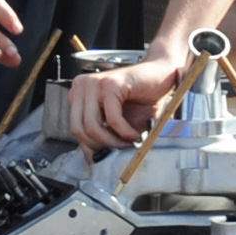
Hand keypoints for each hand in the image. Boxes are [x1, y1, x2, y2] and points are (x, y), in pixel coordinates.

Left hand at [66, 47, 184, 151]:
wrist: (161, 75)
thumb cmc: (141, 99)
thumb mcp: (116, 122)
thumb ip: (102, 135)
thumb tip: (92, 159)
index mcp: (79, 94)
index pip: (74, 128)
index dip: (90, 146)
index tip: (106, 155)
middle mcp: (82, 86)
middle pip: (79, 128)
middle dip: (101, 145)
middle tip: (120, 150)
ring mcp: (94, 83)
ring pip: (92, 126)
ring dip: (113, 141)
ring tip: (129, 143)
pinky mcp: (110, 83)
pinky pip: (112, 119)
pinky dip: (125, 132)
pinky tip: (135, 134)